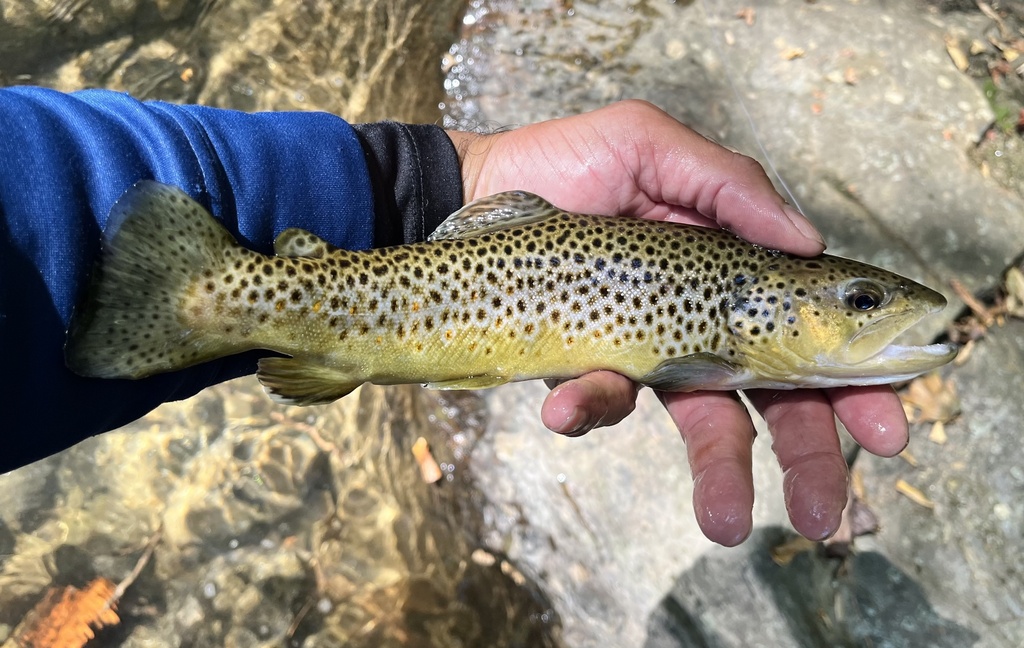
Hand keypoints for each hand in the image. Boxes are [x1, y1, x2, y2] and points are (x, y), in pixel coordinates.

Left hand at [448, 100, 907, 545]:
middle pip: (773, 398)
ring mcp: (645, 352)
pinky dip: (590, 407)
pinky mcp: (586, 367)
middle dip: (808, 459)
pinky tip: (565, 408)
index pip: (811, 330)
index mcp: (735, 271)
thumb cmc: (568, 162)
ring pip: (699, 423)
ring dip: (718, 471)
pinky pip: (599, 400)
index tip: (887, 430)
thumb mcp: (651, 144)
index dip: (855, 381)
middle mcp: (700, 321)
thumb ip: (728, 185)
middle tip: (826, 517)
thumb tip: (808, 238)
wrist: (472, 190)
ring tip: (728, 521)